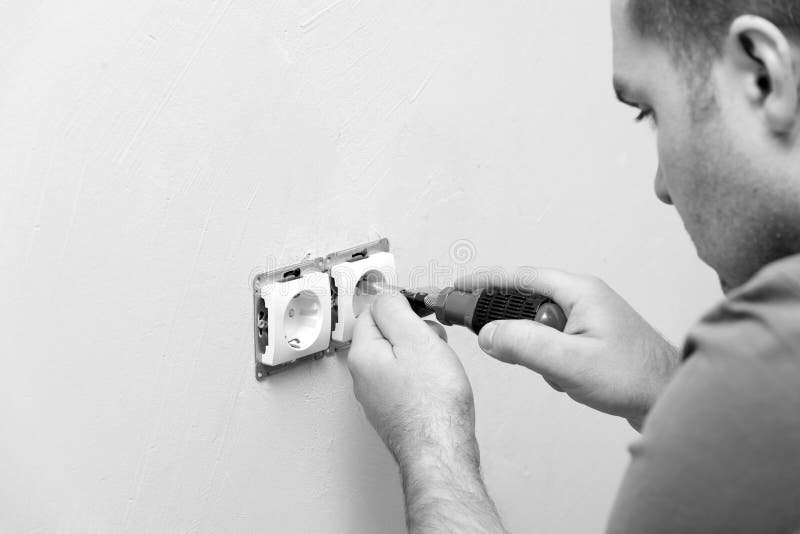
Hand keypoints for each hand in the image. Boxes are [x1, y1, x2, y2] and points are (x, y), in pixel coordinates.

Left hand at [347, 293, 477, 465]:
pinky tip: (438, 385)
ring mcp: (377, 396)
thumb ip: (395, 310)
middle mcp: (363, 377)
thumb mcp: (415, 338)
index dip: (401, 304)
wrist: (441, 451)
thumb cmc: (432, 403)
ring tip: (439, 365)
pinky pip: (406, 379)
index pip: (373, 310)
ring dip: (420, 353)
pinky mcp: (394, 410)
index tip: (422, 308)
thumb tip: (386, 296)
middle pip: (385, 334)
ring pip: (398, 358)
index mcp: (362, 355)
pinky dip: (423, 375)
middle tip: (433, 340)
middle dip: (413, 331)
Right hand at [457, 269, 679, 429]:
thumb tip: (488, 334)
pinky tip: (567, 378)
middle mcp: (582, 297)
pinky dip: (549, 359)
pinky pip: (552, 340)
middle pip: (525, 299)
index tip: (457, 288)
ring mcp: (587, 317)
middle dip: (511, 325)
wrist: (671, 399)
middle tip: (490, 341)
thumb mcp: (570, 362)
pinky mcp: (588, 337)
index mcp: (579, 291)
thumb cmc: (634, 377)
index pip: (520, 277)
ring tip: (555, 372)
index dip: (484, 281)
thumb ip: (524, 345)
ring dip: (535, 349)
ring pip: (538, 325)